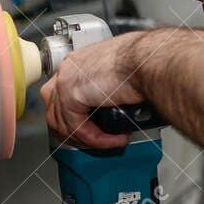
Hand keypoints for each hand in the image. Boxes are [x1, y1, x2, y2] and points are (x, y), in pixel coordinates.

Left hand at [40, 33, 145, 148]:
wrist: (148, 61)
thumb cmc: (143, 61)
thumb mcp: (118, 73)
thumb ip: (104, 87)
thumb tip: (107, 105)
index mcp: (76, 62)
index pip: (59, 95)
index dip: (71, 117)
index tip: (86, 129)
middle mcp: (67, 68)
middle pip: (54, 110)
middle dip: (72, 132)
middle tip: (94, 142)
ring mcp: (65, 80)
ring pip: (63, 123)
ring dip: (87, 138)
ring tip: (108, 142)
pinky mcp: (71, 95)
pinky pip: (78, 127)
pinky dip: (96, 138)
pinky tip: (113, 139)